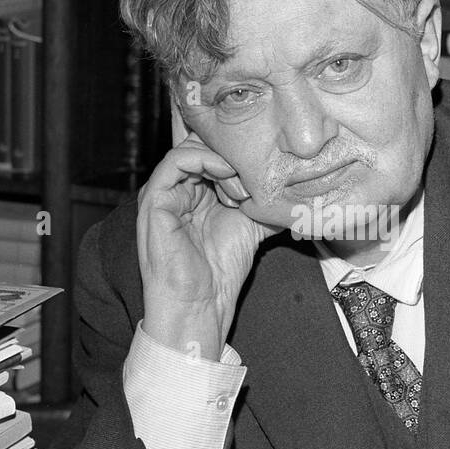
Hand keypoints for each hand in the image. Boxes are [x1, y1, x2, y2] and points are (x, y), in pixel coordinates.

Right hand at [136, 124, 277, 360]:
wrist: (200, 304)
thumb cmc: (220, 272)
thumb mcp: (251, 224)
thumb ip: (264, 201)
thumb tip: (295, 186)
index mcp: (194, 192)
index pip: (214, 150)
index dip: (240, 151)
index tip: (266, 165)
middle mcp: (176, 188)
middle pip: (202, 144)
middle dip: (233, 151)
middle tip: (257, 171)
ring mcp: (163, 192)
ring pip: (190, 147)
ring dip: (222, 157)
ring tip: (243, 181)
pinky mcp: (154, 200)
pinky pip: (175, 162)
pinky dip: (204, 160)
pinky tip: (226, 176)